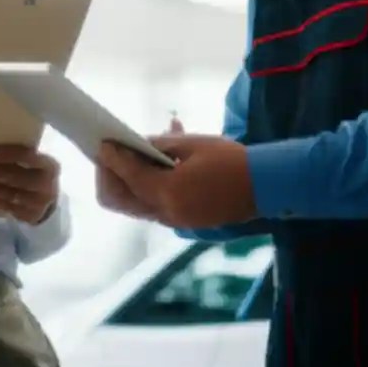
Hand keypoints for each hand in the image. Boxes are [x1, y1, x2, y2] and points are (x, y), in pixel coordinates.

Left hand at [0, 144, 59, 224]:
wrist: (50, 199)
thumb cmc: (37, 171)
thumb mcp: (36, 159)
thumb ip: (20, 152)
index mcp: (50, 165)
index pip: (26, 156)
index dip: (5, 152)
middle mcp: (46, 185)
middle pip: (14, 176)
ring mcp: (38, 203)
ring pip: (7, 193)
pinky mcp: (29, 216)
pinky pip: (5, 206)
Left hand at [97, 133, 256, 229]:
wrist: (265, 186)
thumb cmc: (231, 160)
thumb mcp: (193, 145)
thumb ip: (159, 145)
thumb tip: (135, 144)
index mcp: (168, 192)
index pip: (127, 175)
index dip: (112, 158)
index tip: (102, 144)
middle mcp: (165, 212)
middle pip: (119, 200)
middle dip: (108, 176)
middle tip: (110, 154)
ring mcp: (173, 221)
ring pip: (133, 206)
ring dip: (125, 182)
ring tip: (128, 157)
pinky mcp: (182, 221)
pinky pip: (151, 206)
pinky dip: (144, 188)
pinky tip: (154, 166)